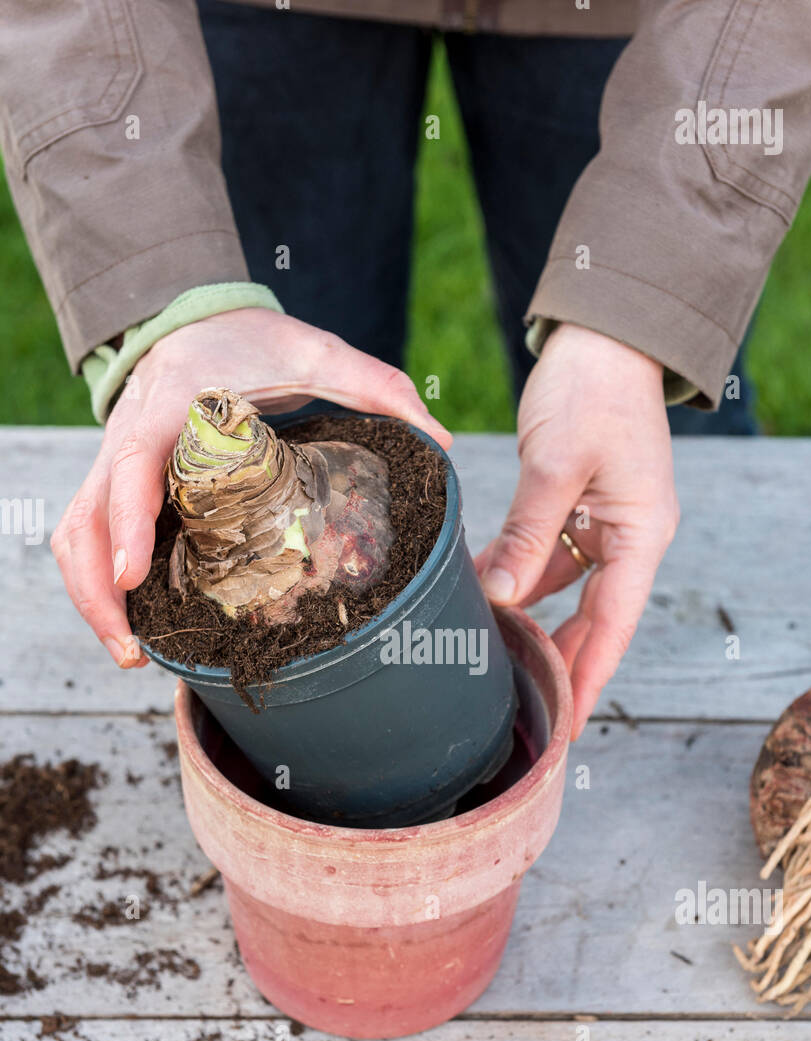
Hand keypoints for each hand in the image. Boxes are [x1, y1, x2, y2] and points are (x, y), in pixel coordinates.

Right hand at [51, 308, 451, 666]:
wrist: (195, 318)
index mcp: (175, 404)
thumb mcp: (317, 352)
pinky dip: (98, 584)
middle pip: (86, 521)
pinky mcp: (115, 485)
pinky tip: (133, 628)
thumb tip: (438, 440)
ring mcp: (115, 463)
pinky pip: (88, 538)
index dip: (129, 524)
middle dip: (99, 590)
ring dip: (92, 599)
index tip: (135, 578)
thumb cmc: (253, 341)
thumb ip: (376, 387)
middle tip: (132, 652)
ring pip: (77, 536)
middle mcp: (129, 435)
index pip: (134, 466)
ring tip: (130, 656)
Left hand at [479, 322, 678, 738]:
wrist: (602, 334)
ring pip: (565, 592)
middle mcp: (629, 537)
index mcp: (641, 534)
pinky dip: (516, 577)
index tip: (568, 725)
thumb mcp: (555, 464)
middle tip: (526, 713)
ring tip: (491, 660)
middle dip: (562, 664)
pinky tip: (480, 594)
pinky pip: (547, 557)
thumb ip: (529, 534)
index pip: (615, 625)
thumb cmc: (591, 389)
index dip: (590, 677)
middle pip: (594, 619)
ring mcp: (605, 523)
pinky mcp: (578, 507)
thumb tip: (503, 600)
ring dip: (531, 621)